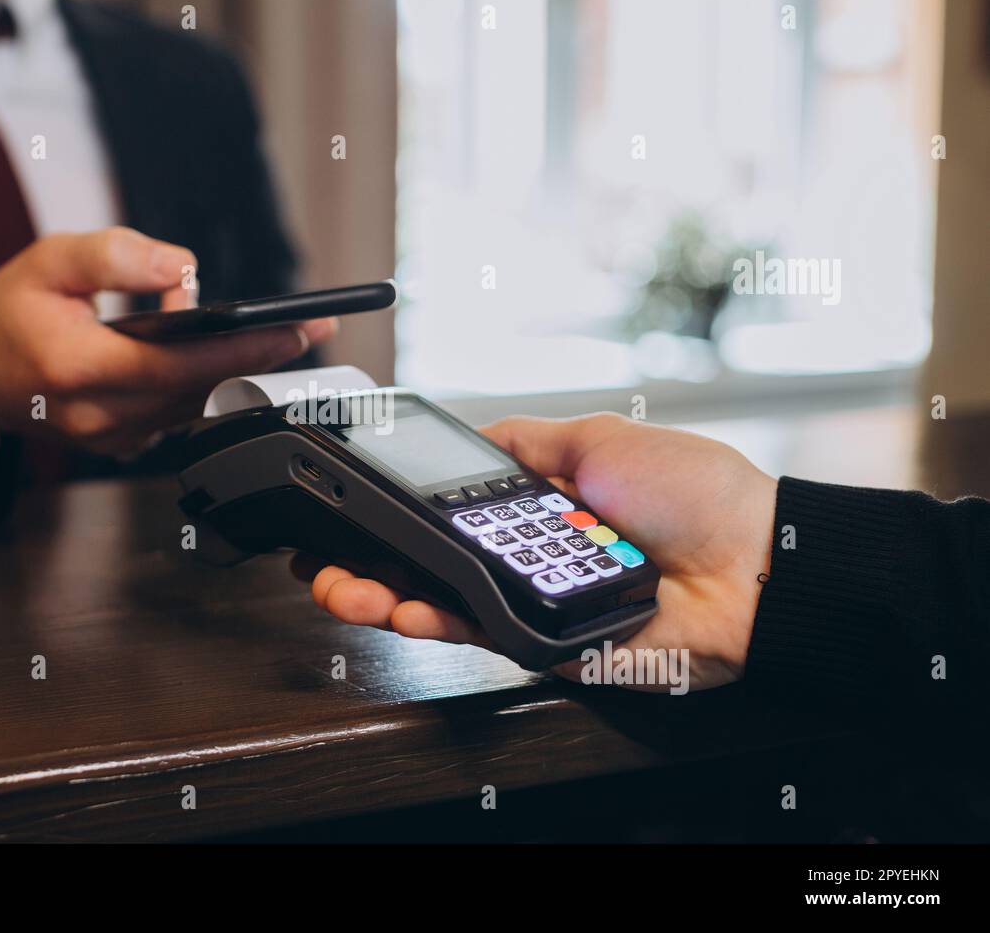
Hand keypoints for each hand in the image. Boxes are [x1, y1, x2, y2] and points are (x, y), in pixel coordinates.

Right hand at [0, 228, 334, 455]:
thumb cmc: (10, 312)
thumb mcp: (50, 260)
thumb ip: (115, 256)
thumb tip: (184, 269)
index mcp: (80, 369)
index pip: (181, 364)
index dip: (244, 350)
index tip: (295, 330)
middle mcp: (100, 415)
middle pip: (201, 389)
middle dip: (261, 358)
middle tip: (314, 328)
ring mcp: (111, 437)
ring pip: (194, 405)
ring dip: (239, 371)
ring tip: (283, 334)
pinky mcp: (119, 442)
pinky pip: (177, 414)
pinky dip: (206, 384)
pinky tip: (229, 356)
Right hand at [304, 413, 777, 690]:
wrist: (754, 563)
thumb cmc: (693, 493)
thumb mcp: (600, 437)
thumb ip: (528, 441)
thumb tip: (471, 432)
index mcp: (534, 507)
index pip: (442, 512)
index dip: (389, 514)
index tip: (343, 509)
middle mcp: (523, 556)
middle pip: (426, 563)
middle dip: (365, 561)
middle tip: (323, 560)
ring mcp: (530, 602)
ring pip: (439, 604)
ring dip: (381, 595)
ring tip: (344, 587)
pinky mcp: (547, 646)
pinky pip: (482, 635)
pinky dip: (437, 622)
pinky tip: (403, 606)